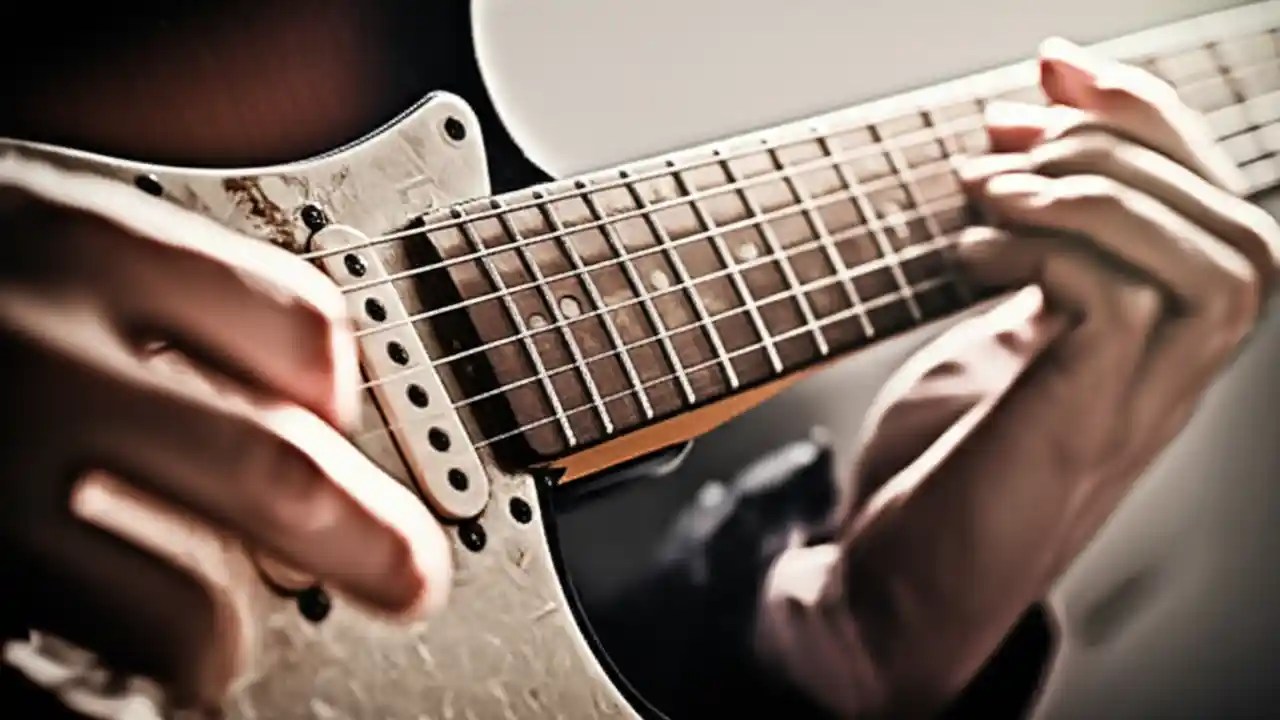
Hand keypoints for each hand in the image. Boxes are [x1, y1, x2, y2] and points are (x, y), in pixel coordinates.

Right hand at [0, 156, 452, 705]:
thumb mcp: (15, 228)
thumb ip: (151, 284)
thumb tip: (318, 388)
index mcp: (69, 246)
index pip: (296, 323)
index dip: (337, 388)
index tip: (336, 426)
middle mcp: (34, 366)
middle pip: (280, 476)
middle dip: (369, 544)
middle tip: (406, 582)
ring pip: (185, 619)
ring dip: (213, 648)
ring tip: (202, 651)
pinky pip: (71, 704)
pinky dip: (120, 712)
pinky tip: (113, 694)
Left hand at [755, 38, 1276, 717]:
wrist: (892, 586)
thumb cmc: (938, 466)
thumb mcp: (992, 342)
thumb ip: (1029, 265)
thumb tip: (1007, 158)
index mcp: (1154, 351)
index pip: (1211, 216)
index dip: (1150, 123)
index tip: (1057, 65)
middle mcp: (1165, 382)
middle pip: (1241, 236)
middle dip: (1127, 145)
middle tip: (1006, 129)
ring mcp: (1129, 413)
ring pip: (1208, 270)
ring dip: (1096, 195)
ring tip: (988, 188)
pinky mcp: (1072, 431)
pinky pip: (1112, 309)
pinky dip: (1043, 252)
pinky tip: (966, 254)